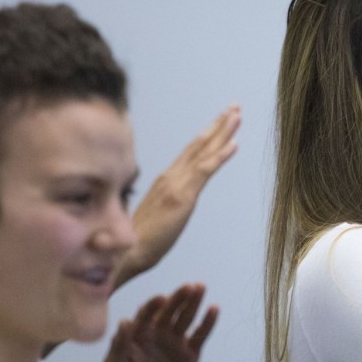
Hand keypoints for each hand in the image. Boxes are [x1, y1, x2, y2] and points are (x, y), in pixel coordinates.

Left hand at [99, 283, 216, 361]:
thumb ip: (120, 344)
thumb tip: (124, 321)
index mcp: (139, 331)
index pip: (147, 313)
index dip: (154, 305)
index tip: (161, 298)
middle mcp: (159, 331)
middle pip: (170, 310)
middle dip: (179, 297)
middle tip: (189, 285)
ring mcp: (175, 340)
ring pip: (186, 317)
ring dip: (194, 302)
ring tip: (201, 288)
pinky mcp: (190, 352)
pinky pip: (200, 335)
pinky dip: (208, 322)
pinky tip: (214, 309)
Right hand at [114, 105, 239, 289]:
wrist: (124, 254)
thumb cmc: (138, 240)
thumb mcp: (158, 215)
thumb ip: (166, 203)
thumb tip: (173, 203)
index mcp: (165, 180)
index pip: (190, 152)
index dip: (207, 135)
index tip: (221, 120)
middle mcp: (170, 176)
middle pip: (198, 144)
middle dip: (218, 124)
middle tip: (234, 106)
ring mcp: (176, 184)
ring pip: (203, 151)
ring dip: (223, 131)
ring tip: (237, 114)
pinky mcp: (182, 196)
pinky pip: (205, 170)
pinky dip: (220, 156)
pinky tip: (234, 144)